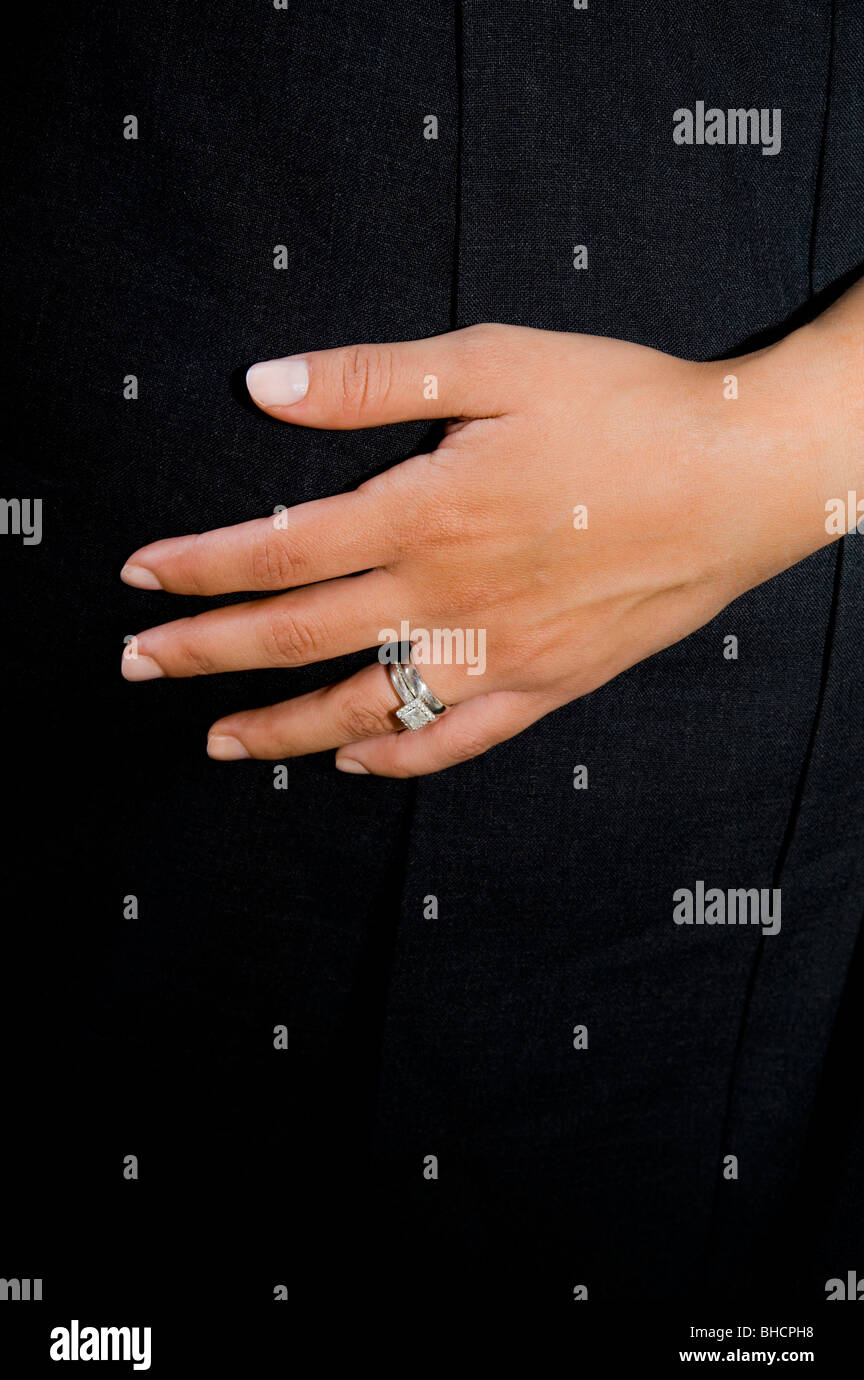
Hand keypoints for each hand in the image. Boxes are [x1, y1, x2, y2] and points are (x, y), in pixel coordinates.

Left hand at [120, 313, 854, 776]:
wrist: (744, 478)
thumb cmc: (626, 407)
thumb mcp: (495, 361)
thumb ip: (372, 379)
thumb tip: (265, 386)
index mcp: (424, 512)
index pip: (278, 551)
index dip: (198, 568)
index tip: (138, 580)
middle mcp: (446, 597)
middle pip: (297, 638)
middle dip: (205, 654)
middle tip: (135, 667)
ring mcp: (496, 654)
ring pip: (363, 707)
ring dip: (279, 726)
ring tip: (218, 741)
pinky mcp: (547, 686)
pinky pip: (456, 741)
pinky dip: (396, 757)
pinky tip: (352, 759)